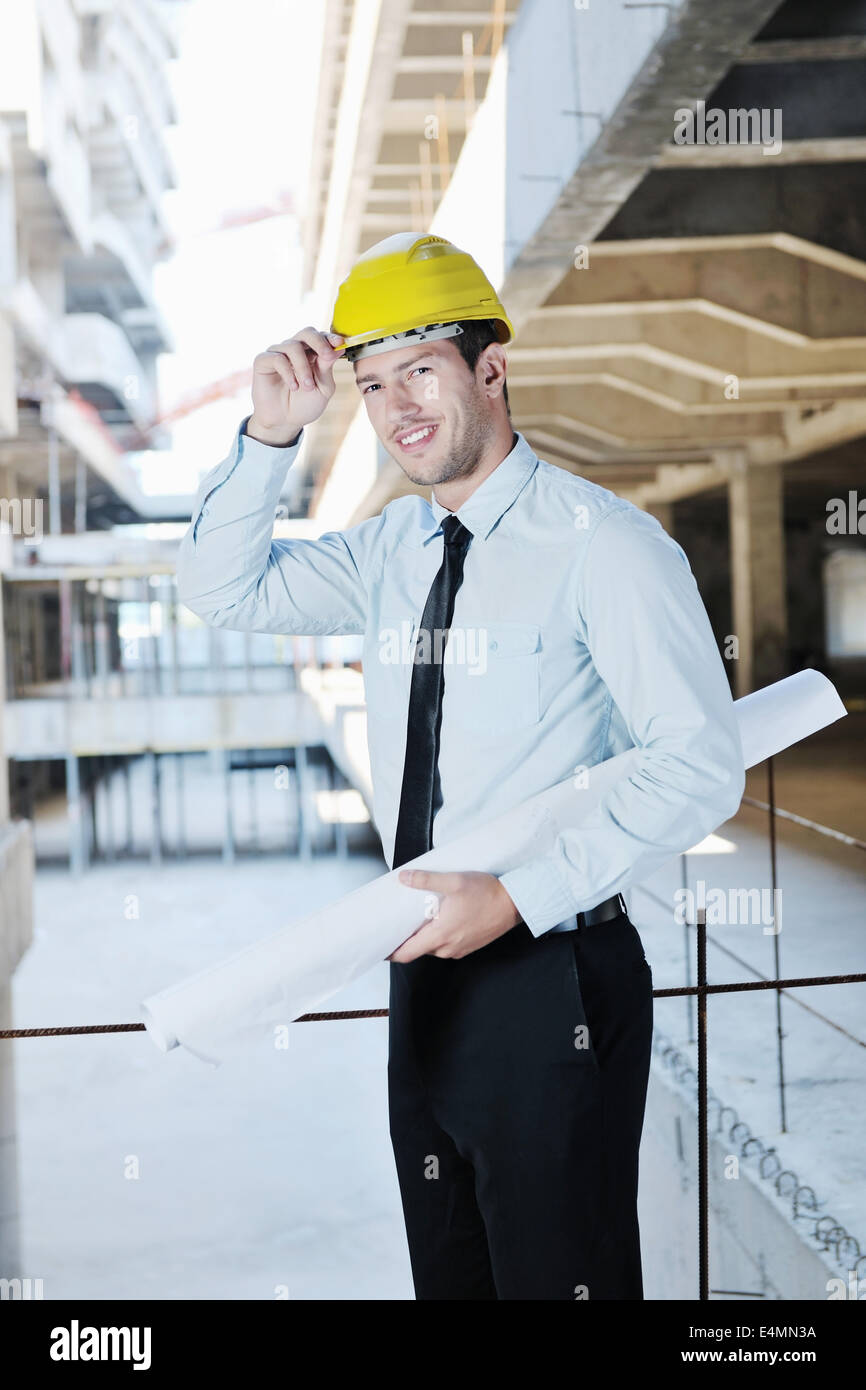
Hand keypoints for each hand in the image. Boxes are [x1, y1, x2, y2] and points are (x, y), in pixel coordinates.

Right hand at [248, 327, 344, 443]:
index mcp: (312, 354)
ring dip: (303, 367)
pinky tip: (293, 387)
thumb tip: (338, 347)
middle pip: (307, 332)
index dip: (330, 337)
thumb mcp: (323, 388)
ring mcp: (278, 353)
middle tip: (327, 356)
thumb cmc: (305, 405)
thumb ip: (327, 367)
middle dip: (319, 342)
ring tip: (307, 387)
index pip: (321, 337)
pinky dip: (288, 373)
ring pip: (293, 346)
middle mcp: (295, 350)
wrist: (284, 422)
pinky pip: (277, 358)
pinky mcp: (263, 361)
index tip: (340, 342)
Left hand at [389, 870, 522, 962]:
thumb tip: (403, 878)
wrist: (514, 904)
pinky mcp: (469, 946)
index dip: (390, 953)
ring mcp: (459, 949)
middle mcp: (448, 948)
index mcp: (440, 935)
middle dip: (406, 940)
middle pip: (418, 950)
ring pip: (433, 948)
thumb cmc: (486, 893)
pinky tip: (439, 921)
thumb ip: (426, 880)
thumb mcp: (454, 881)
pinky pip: (446, 946)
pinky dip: (438, 937)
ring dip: (424, 937)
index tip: (379, 947)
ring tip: (417, 920)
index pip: (407, 954)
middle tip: (395, 926)